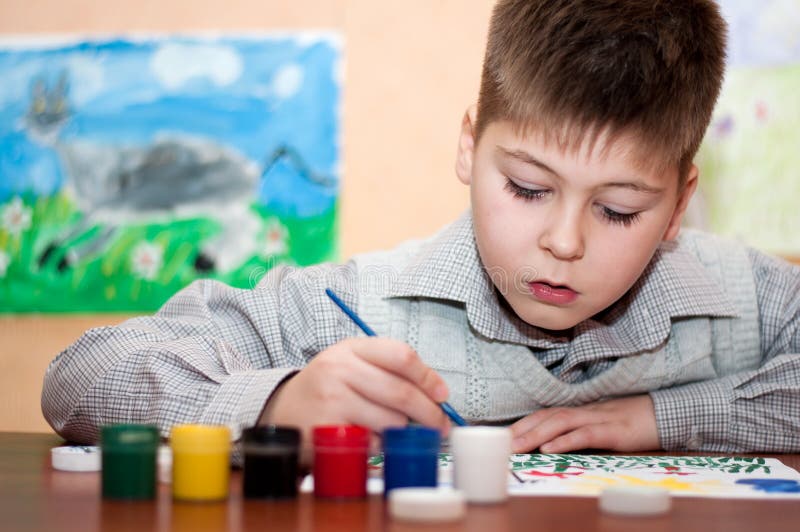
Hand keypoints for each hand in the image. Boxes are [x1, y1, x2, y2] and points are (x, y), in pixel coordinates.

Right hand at [260, 337, 450, 447]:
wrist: (284, 410)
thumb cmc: (328, 387)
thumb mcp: (352, 363)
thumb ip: (390, 370)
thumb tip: (437, 394)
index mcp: (351, 348)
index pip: (401, 355)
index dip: (428, 377)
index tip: (442, 394)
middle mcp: (339, 369)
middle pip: (401, 392)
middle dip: (429, 413)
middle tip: (440, 425)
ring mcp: (331, 400)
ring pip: (391, 421)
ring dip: (403, 431)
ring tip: (395, 430)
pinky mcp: (327, 431)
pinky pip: (373, 444)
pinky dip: (381, 447)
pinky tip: (372, 440)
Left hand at [509, 395, 659, 453]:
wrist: (669, 413)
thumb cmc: (635, 423)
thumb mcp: (605, 426)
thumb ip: (583, 431)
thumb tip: (557, 444)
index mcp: (583, 411)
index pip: (547, 413)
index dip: (524, 423)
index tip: (503, 435)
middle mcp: (587, 411)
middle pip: (548, 416)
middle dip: (523, 429)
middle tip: (501, 443)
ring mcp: (601, 419)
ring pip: (561, 422)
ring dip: (536, 434)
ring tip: (517, 446)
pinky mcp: (614, 431)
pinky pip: (586, 434)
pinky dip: (565, 441)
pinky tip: (549, 449)